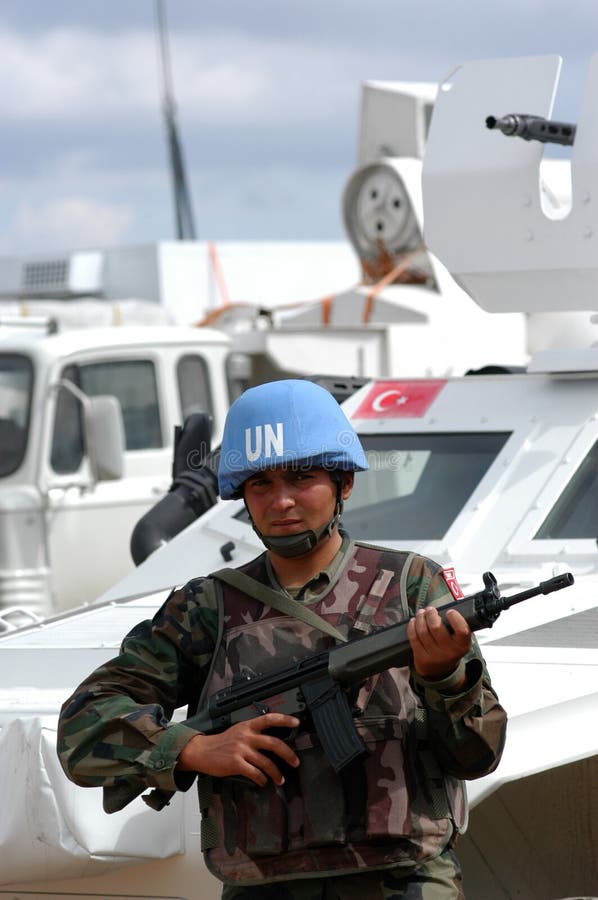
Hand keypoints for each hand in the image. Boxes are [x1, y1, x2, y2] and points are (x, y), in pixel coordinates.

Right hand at [176, 712, 300, 786]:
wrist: (202, 751)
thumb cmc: (221, 742)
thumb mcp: (238, 731)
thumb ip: (253, 733)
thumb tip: (271, 741)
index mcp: (248, 726)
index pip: (269, 719)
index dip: (284, 720)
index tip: (296, 723)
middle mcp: (246, 736)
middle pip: (273, 743)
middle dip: (288, 754)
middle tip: (295, 761)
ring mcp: (241, 750)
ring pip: (266, 762)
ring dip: (276, 773)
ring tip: (280, 779)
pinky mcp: (236, 763)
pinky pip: (255, 773)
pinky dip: (262, 779)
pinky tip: (263, 782)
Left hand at [407, 606, 471, 682]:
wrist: (440, 671)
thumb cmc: (449, 648)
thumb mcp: (459, 640)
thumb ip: (456, 626)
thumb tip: (444, 607)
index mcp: (462, 645)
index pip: (462, 630)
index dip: (455, 618)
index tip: (449, 612)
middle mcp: (449, 652)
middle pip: (436, 627)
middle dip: (431, 614)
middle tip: (430, 610)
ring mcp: (435, 656)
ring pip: (423, 631)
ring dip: (420, 618)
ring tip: (421, 613)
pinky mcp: (421, 657)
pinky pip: (414, 637)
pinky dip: (412, 626)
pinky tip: (414, 621)